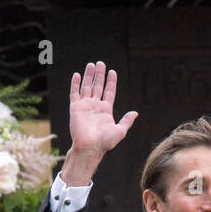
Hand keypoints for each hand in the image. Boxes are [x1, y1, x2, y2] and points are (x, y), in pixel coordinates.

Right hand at [62, 62, 137, 181]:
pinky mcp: (75, 107)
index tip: (112, 72)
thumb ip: (126, 121)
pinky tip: (77, 74)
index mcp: (106, 110)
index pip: (109, 92)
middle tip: (101, 63)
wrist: (90, 148)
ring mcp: (85, 106)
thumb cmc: (105, 142)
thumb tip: (135, 113)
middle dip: (100, 75)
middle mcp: (95, 106)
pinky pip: (75, 93)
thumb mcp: (120, 131)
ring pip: (87, 86)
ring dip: (89, 75)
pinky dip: (75, 83)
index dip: (111, 82)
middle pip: (98, 86)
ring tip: (91, 64)